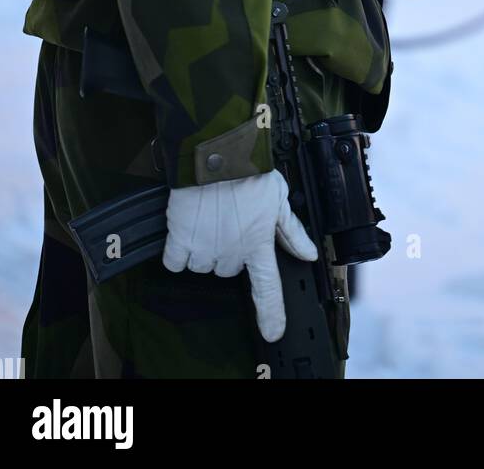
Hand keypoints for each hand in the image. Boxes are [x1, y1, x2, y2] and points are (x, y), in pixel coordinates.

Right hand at [162, 168, 318, 341]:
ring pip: (202, 265)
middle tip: (229, 223)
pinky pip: (175, 261)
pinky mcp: (179, 240)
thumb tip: (308, 253)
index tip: (272, 332)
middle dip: (228, 251)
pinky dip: (177, 250)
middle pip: (228, 269)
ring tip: (209, 221)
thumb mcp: (278, 197)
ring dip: (203, 249)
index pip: (268, 287)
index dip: (271, 313)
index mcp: (259, 242)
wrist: (215, 153)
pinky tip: (187, 228)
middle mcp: (232, 252)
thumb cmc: (249, 171)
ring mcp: (205, 249)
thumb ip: (292, 231)